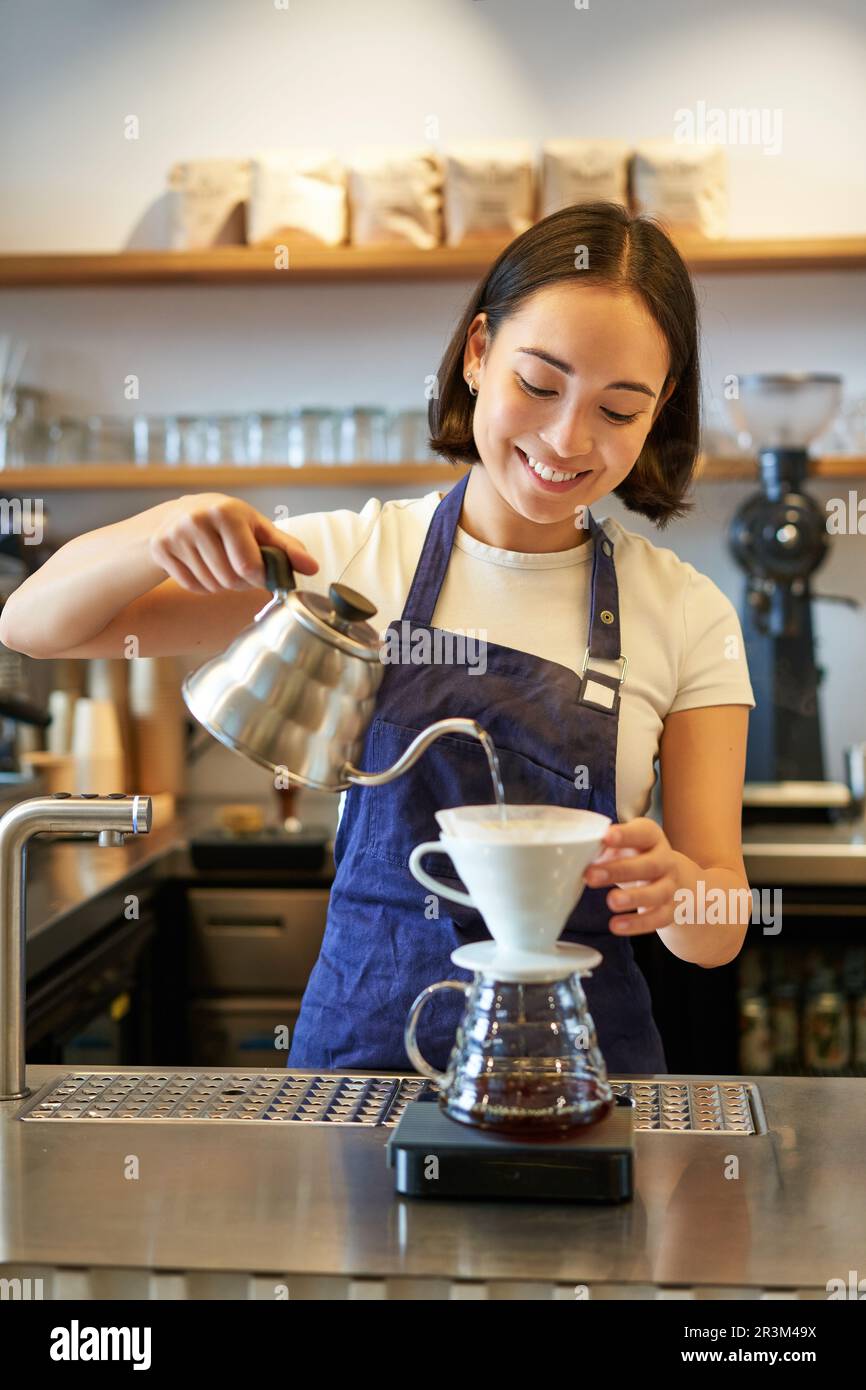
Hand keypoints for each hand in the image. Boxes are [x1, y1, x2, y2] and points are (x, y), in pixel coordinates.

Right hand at [149, 493, 317, 593]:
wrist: (180, 514)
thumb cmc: (229, 524)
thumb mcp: (259, 529)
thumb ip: (288, 549)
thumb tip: (313, 568)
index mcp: (229, 512)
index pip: (248, 566)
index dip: (258, 578)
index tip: (260, 573)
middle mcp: (199, 520)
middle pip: (230, 579)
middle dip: (240, 583)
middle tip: (239, 570)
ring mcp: (176, 534)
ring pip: (211, 585)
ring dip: (221, 585)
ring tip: (220, 565)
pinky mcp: (162, 548)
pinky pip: (191, 586)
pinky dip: (202, 586)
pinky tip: (202, 567)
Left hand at [583, 817, 681, 935]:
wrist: (670, 878)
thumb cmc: (636, 857)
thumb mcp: (623, 846)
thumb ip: (603, 847)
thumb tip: (577, 852)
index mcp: (652, 838)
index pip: (643, 833)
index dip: (625, 835)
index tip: (605, 837)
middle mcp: (666, 861)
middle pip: (648, 865)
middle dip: (619, 871)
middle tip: (591, 876)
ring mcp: (670, 887)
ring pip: (656, 893)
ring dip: (633, 898)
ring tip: (611, 902)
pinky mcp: (671, 911)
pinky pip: (657, 918)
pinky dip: (637, 924)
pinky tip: (617, 926)